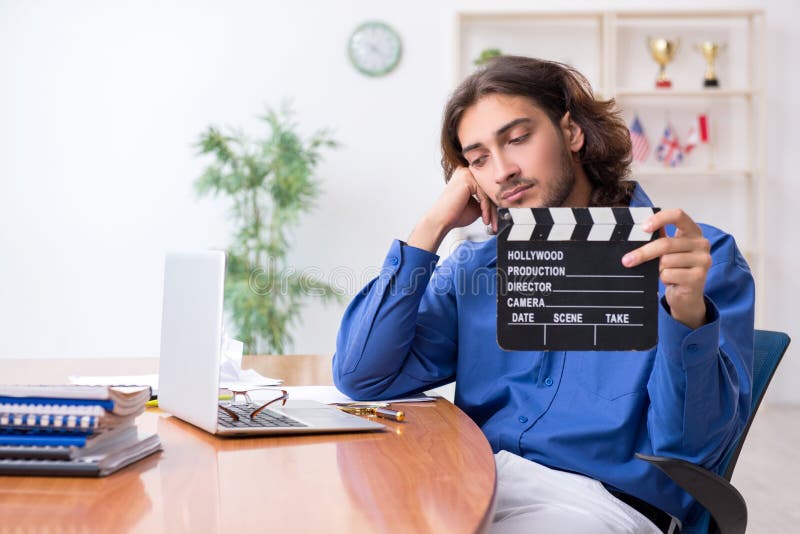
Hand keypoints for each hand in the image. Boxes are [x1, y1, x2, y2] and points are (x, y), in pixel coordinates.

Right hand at [407, 167, 496, 251]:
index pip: (485, 188)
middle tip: (495, 223)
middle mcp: (466, 171)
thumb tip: (500, 201)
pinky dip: (486, 209)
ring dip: (491, 210)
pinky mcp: (467, 179)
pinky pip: (484, 195)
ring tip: (489, 222)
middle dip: (493, 208)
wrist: (441, 221)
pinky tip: (484, 219)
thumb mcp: (476, 206)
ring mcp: (466, 173)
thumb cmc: (454, 214)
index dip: (491, 204)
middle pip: (487, 189)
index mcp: (466, 176)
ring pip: (487, 193)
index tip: (494, 219)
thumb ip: (486, 200)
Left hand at [621, 209, 711, 329]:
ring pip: (666, 261)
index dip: (659, 219)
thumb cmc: (675, 269)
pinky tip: (671, 280)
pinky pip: (668, 274)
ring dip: (657, 269)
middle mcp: (702, 243)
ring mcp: (703, 260)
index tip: (643, 228)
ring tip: (664, 272)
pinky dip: (663, 279)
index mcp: (693, 231)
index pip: (678, 215)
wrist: (687, 295)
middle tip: (627, 260)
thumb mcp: (668, 250)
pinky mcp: (698, 277)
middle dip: (643, 253)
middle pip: (666, 244)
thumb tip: (638, 228)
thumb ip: (659, 237)